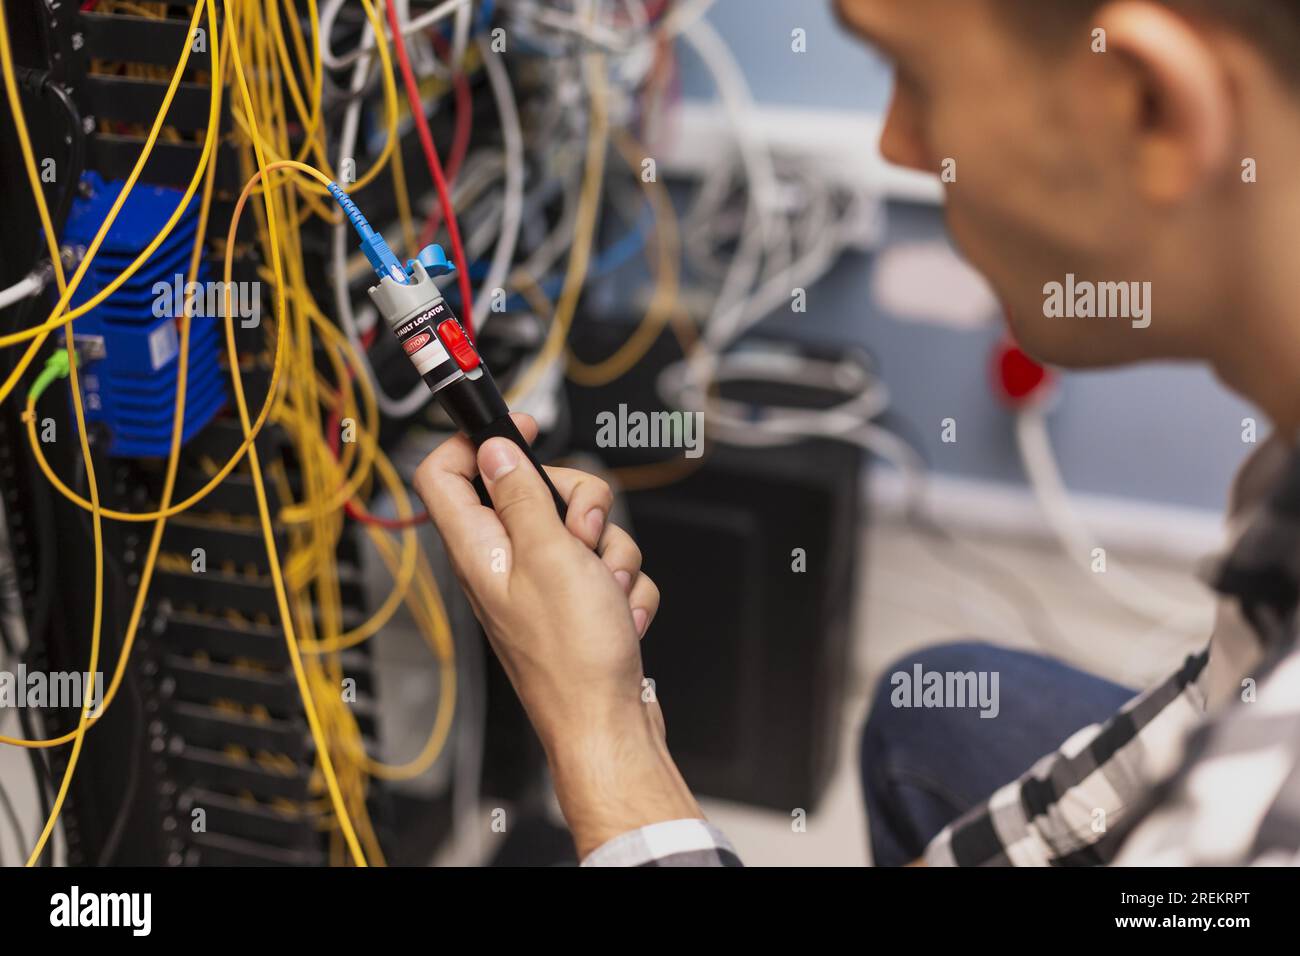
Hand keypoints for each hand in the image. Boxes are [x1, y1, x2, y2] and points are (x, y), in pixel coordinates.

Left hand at [414, 414, 701, 855]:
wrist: (609, 726)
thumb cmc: (574, 659)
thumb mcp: (550, 558)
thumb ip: (520, 497)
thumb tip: (493, 450)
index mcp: (480, 549)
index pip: (447, 473)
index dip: (479, 439)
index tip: (525, 429)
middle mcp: (505, 564)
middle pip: (535, 491)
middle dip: (579, 503)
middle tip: (582, 535)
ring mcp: (544, 585)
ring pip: (583, 528)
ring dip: (611, 552)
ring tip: (606, 591)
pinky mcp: (578, 605)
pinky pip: (608, 565)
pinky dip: (623, 587)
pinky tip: (619, 616)